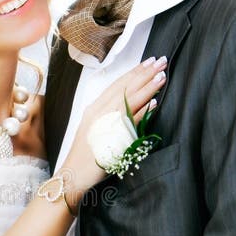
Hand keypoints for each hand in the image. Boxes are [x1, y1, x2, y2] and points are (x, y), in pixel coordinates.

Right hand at [62, 54, 166, 201]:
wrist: (74, 173)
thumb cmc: (87, 154)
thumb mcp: (98, 129)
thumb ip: (113, 116)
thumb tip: (135, 105)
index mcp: (95, 108)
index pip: (117, 84)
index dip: (134, 72)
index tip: (148, 62)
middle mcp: (98, 112)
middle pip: (124, 88)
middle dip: (144, 73)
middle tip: (161, 61)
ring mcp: (104, 123)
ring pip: (128, 100)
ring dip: (147, 87)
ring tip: (161, 76)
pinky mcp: (110, 137)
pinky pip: (129, 121)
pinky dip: (142, 111)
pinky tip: (154, 102)